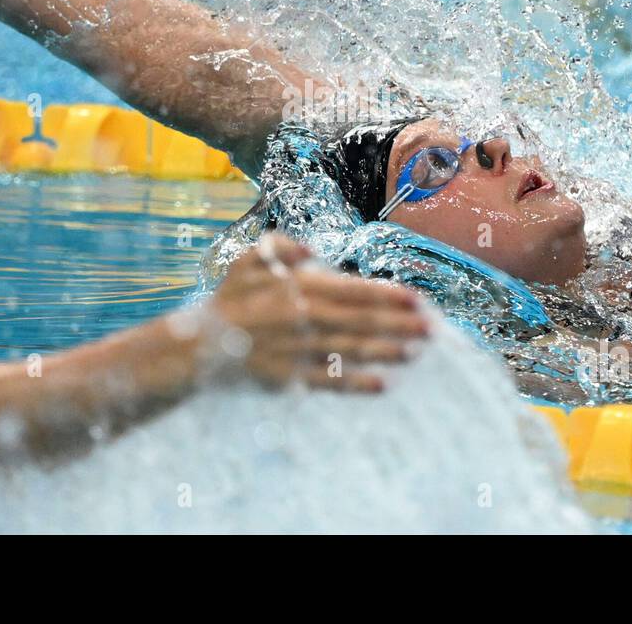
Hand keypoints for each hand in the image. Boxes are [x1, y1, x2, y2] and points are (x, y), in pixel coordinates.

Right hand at [209, 233, 429, 391]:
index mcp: (299, 288)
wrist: (199, 346)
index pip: (354, 291)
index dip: (388, 296)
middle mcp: (304, 319)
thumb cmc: (230, 299)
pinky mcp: (292, 378)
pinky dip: (357, 383)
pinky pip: (330, 381)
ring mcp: (299, 351)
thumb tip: (311, 249)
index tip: (417, 299)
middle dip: (399, 325)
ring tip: (415, 352)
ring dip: (387, 352)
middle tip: (431, 329)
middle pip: (362, 322)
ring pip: (352, 351)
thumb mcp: (249, 259)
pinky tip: (383, 384)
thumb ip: (281, 246)